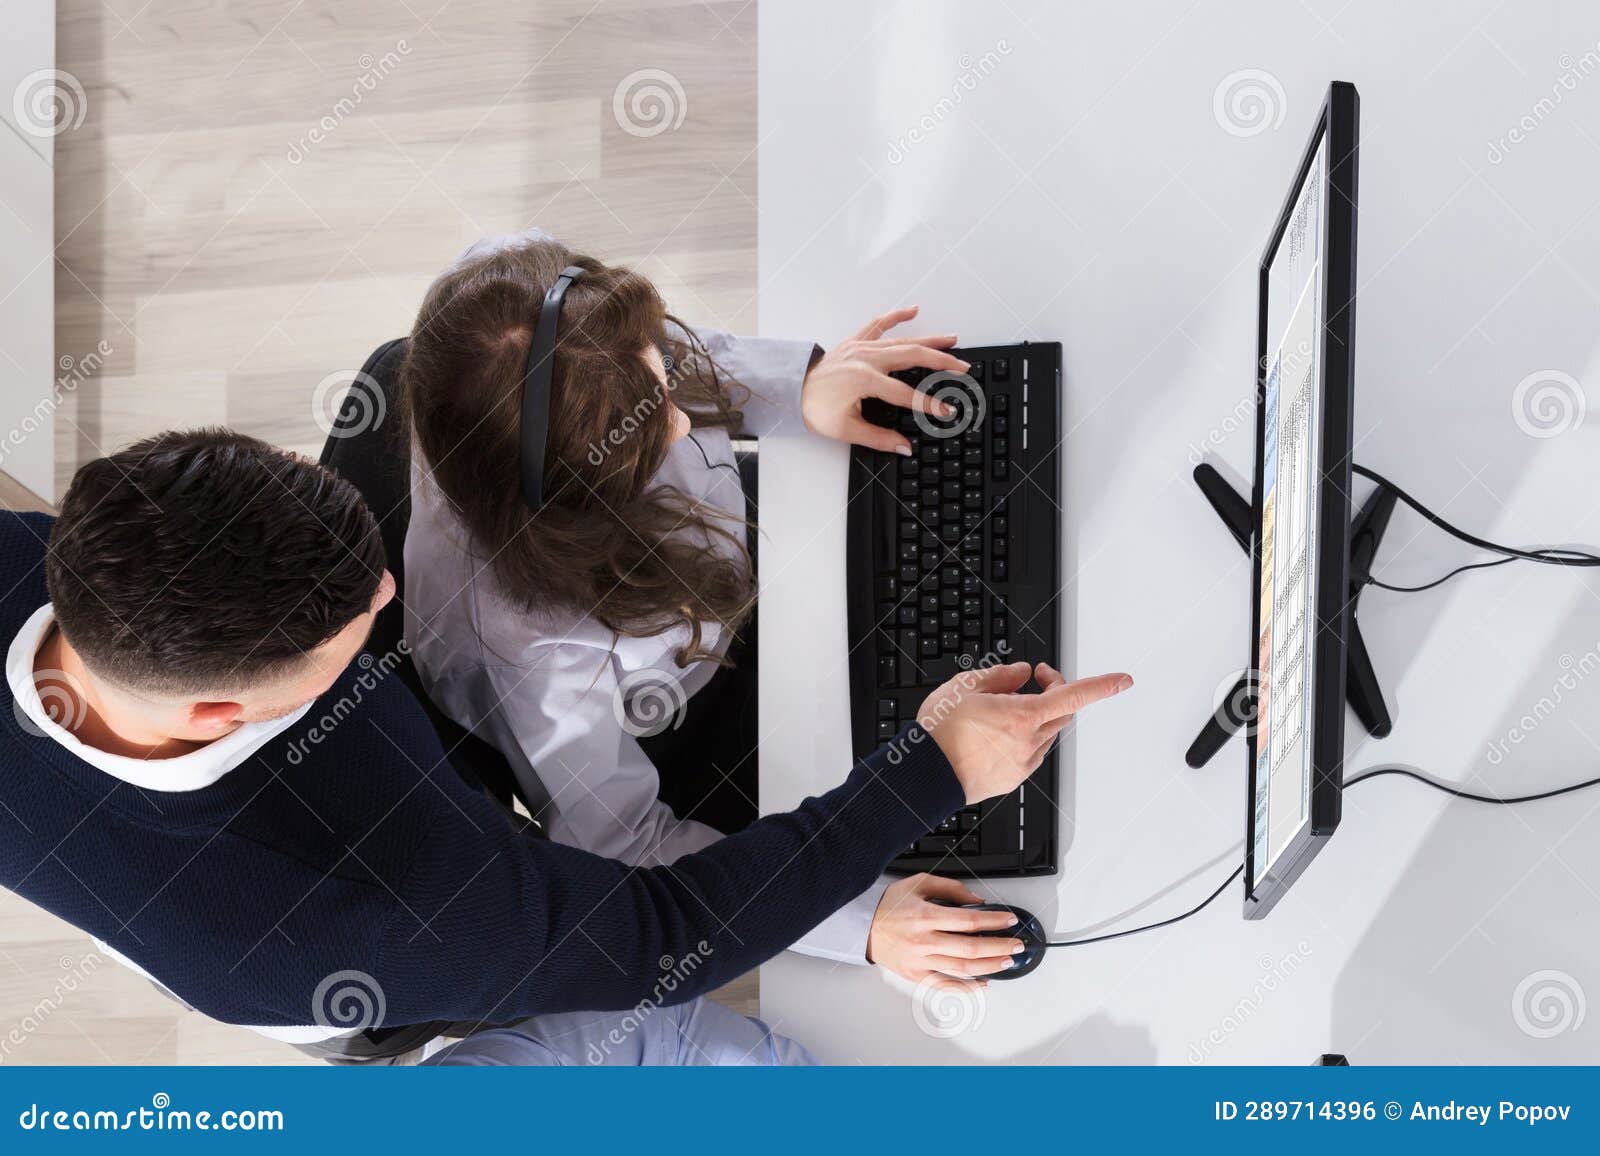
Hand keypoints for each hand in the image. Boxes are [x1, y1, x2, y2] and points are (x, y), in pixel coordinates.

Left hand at [800, 305, 969, 453]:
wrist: (792, 391)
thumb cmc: (816, 410)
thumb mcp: (847, 430)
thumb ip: (879, 439)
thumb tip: (904, 447)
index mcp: (864, 380)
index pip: (905, 394)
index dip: (928, 404)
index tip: (947, 411)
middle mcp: (866, 359)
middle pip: (912, 356)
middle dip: (940, 361)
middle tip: (962, 367)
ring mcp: (861, 347)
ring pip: (902, 340)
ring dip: (929, 339)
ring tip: (953, 339)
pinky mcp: (855, 341)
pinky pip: (878, 324)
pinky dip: (896, 316)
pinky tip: (913, 310)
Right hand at [866, 873, 1023, 988]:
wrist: (863, 927)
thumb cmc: (890, 905)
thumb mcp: (919, 883)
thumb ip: (950, 889)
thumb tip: (977, 902)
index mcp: (925, 916)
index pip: (970, 920)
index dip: (994, 921)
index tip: (1009, 921)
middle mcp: (924, 941)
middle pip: (971, 947)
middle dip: (1000, 946)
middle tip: (1016, 944)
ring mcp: (921, 961)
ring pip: (963, 968)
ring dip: (990, 966)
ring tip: (1007, 961)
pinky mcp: (917, 975)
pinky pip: (946, 986)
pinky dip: (967, 987)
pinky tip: (983, 982)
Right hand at [920, 661, 1133, 804]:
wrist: (924, 775)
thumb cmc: (940, 733)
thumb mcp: (965, 686)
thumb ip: (1000, 675)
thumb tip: (1021, 672)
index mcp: (1022, 716)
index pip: (1072, 696)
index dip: (1102, 687)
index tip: (1123, 681)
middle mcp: (1028, 742)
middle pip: (1063, 712)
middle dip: (1057, 690)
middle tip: (1036, 678)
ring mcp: (1023, 763)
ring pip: (1046, 733)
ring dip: (1037, 716)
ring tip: (1004, 709)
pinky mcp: (1013, 779)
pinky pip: (1031, 753)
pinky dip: (1025, 738)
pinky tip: (998, 734)